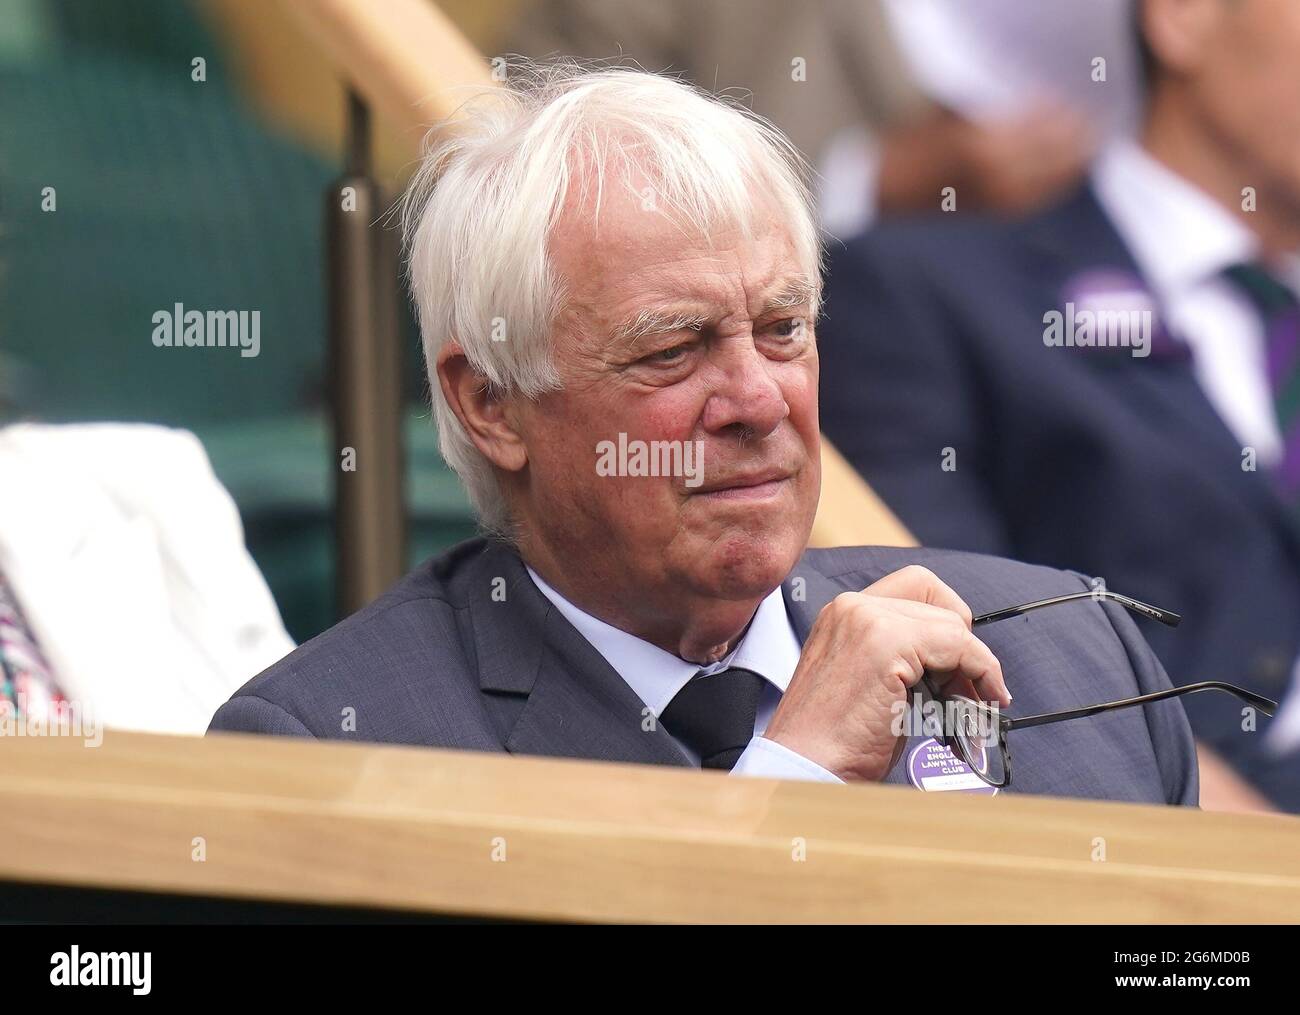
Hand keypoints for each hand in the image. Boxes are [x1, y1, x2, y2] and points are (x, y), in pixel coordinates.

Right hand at [764, 565, 1010, 781]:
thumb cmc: (835, 742)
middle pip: (938, 602)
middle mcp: (851, 608)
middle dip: (963, 646)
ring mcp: (867, 619)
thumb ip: (901, 660)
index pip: (915, 589)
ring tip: (969, 710)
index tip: (956, 666)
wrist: (807, 768)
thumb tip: (956, 664)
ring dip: (974, 666)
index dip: (944, 624)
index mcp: (843, 615)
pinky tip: (974, 707)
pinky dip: (981, 673)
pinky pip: (958, 645)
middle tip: (969, 692)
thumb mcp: (867, 684)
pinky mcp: (886, 642)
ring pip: (952, 624)